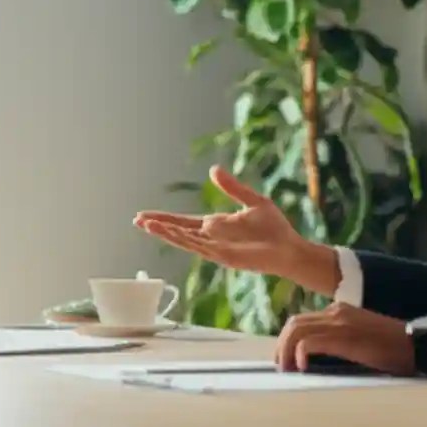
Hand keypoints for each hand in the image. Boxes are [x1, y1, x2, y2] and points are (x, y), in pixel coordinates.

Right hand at [134, 165, 340, 295]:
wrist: (290, 248)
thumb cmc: (275, 228)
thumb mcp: (252, 200)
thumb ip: (232, 187)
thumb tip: (212, 169)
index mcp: (216, 226)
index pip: (183, 221)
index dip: (164, 219)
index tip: (144, 215)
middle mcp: (211, 238)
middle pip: (178, 231)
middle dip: (158, 226)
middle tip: (136, 220)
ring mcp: (216, 249)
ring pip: (184, 240)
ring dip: (166, 233)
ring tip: (147, 225)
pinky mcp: (224, 257)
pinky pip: (199, 248)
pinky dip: (184, 241)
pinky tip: (172, 234)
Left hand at [274, 302, 414, 375]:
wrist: (417, 346)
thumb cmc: (392, 348)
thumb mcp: (360, 337)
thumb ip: (339, 339)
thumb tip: (314, 356)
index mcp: (339, 310)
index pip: (302, 320)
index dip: (288, 339)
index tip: (286, 359)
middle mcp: (336, 312)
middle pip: (294, 323)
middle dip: (282, 345)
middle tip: (282, 367)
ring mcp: (339, 322)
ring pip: (296, 330)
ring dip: (286, 351)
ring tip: (288, 370)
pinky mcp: (343, 336)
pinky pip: (309, 342)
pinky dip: (300, 354)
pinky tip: (303, 368)